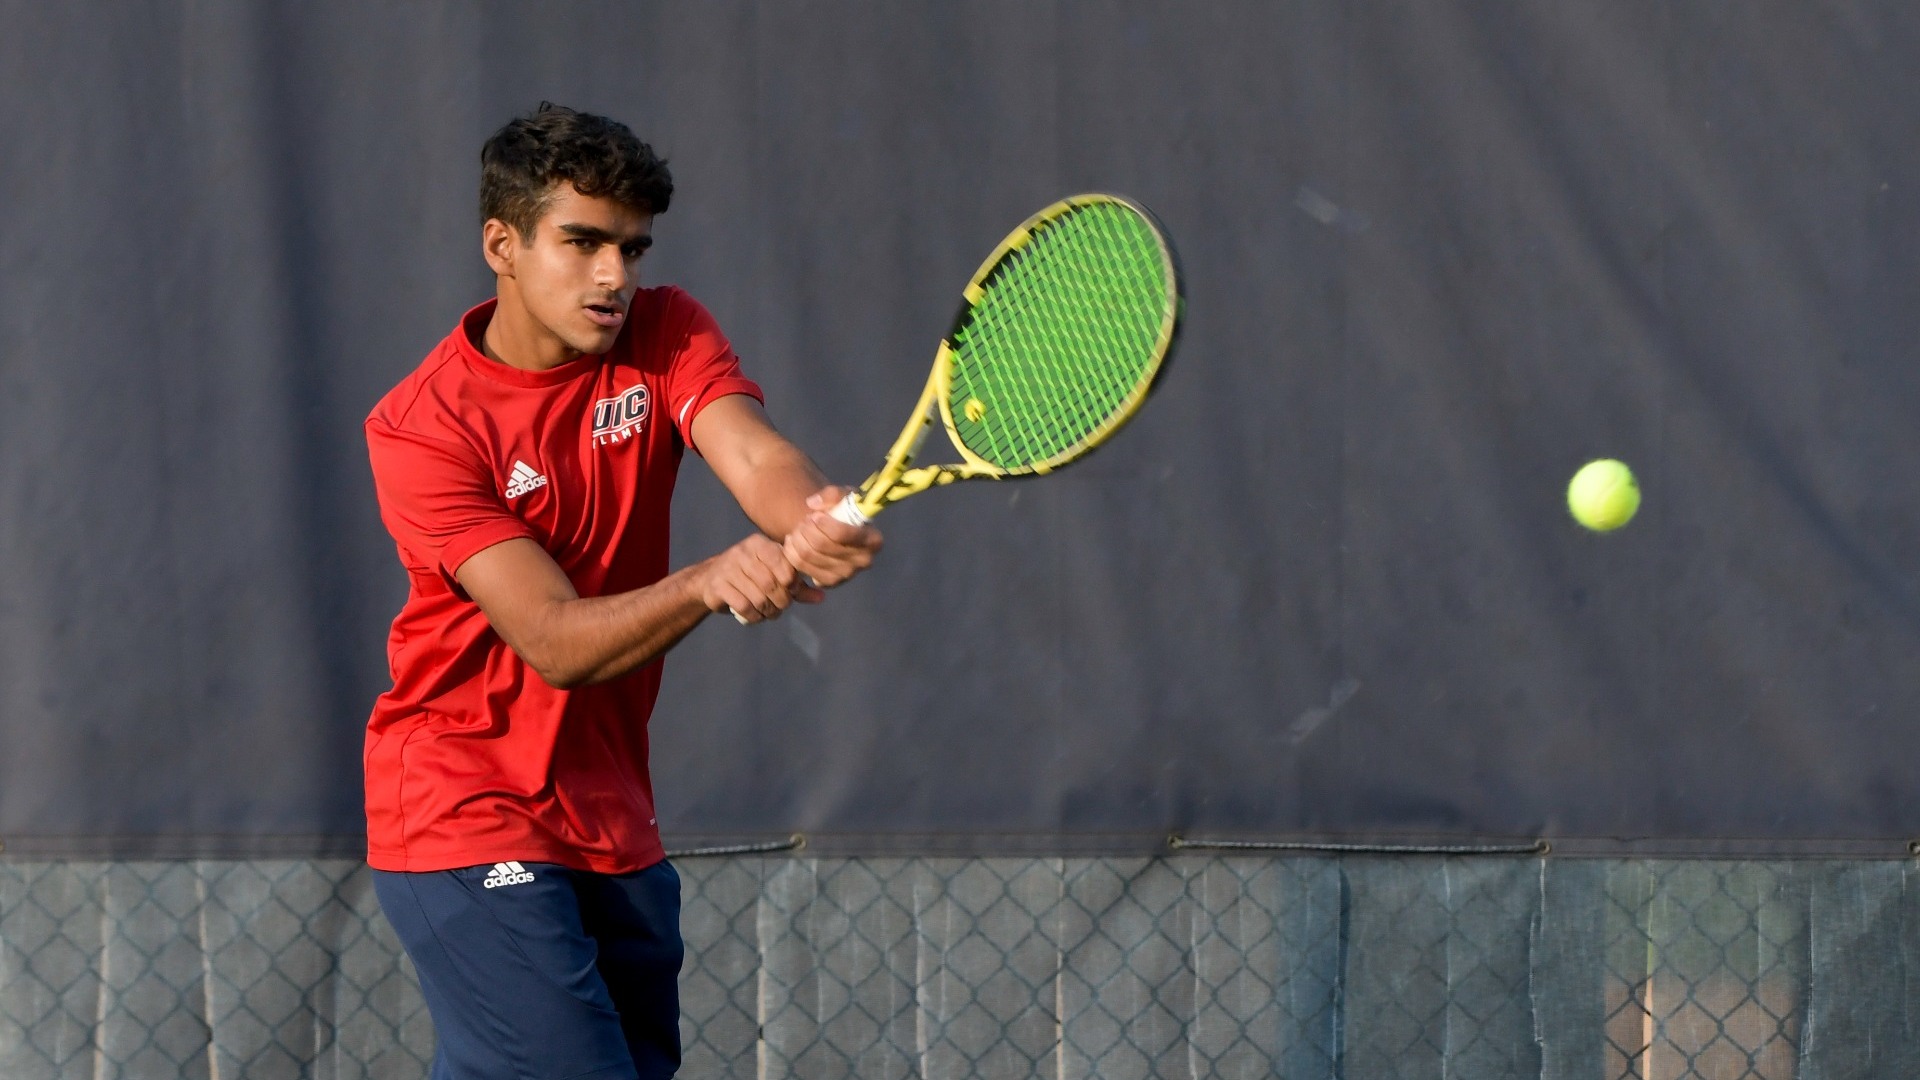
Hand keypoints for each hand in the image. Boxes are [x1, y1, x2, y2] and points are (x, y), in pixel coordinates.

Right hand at [698, 534, 822, 623]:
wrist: (711, 579)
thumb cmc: (751, 576)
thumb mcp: (774, 574)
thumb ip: (797, 585)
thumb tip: (822, 597)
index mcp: (760, 544)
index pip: (783, 562)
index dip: (792, 581)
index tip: (792, 590)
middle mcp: (742, 552)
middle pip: (772, 584)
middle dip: (782, 601)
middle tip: (782, 606)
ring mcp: (728, 568)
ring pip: (758, 597)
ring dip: (769, 611)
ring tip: (770, 612)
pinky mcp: (718, 586)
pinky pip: (744, 606)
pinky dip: (754, 617)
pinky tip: (756, 617)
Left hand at [783, 485, 883, 587]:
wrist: (839, 534)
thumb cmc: (845, 514)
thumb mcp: (844, 497)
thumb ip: (832, 494)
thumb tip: (812, 504)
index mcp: (873, 540)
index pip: (842, 534)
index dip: (823, 523)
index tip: (814, 515)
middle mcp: (863, 561)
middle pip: (821, 545)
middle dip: (806, 529)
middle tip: (804, 520)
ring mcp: (846, 575)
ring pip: (808, 555)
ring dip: (797, 538)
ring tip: (799, 529)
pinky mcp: (830, 582)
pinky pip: (801, 567)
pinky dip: (792, 552)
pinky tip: (795, 542)